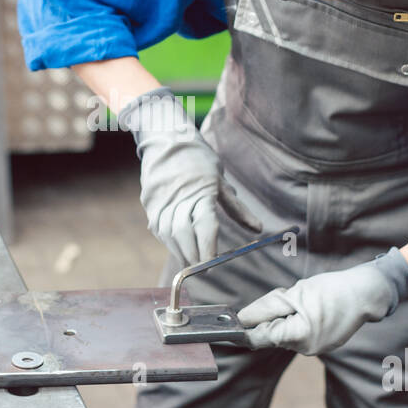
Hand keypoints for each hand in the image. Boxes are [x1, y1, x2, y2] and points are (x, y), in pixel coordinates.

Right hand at [119, 87, 261, 265]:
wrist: (165, 138)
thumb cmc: (198, 159)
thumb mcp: (221, 180)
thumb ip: (237, 209)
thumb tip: (257, 229)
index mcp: (201, 191)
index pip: (205, 226)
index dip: (208, 248)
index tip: (214, 263)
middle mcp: (179, 197)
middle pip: (184, 234)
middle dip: (193, 256)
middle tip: (203, 268)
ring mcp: (161, 201)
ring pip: (168, 234)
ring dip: (180, 251)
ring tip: (192, 261)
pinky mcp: (150, 203)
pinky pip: (158, 228)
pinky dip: (168, 240)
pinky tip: (178, 246)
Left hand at [239, 247, 407, 354]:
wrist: (366, 293)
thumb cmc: (331, 290)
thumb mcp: (294, 293)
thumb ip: (266, 308)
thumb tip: (242, 319)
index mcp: (298, 336)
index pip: (259, 338)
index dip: (244, 329)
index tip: (232, 322)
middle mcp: (305, 349)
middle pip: (272, 335)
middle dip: (271, 317)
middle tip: (287, 298)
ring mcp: (316, 350)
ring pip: (285, 334)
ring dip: (285, 318)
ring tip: (305, 301)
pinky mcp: (322, 346)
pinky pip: (299, 334)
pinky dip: (298, 321)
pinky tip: (313, 308)